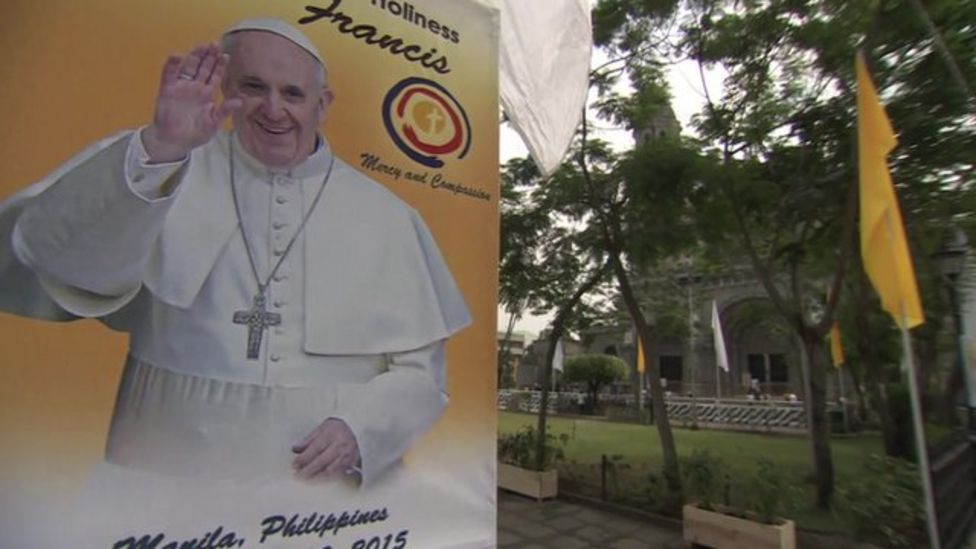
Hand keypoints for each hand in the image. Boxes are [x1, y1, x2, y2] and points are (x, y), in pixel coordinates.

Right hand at [143, 43, 241, 161]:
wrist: (175, 142)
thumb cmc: (195, 134)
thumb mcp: (213, 123)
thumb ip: (225, 111)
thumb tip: (240, 101)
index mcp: (207, 94)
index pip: (215, 76)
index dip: (220, 65)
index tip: (225, 55)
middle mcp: (195, 88)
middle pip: (202, 67)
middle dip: (209, 56)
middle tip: (214, 44)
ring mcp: (181, 87)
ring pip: (188, 67)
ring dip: (193, 56)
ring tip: (200, 46)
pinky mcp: (167, 91)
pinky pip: (169, 75)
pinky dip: (171, 65)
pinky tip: (177, 56)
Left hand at [291, 418, 360, 479]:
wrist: (357, 430)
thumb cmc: (338, 429)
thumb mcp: (322, 428)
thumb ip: (308, 439)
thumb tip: (295, 449)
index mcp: (332, 434)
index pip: (315, 448)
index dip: (303, 458)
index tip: (294, 465)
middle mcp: (340, 445)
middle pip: (322, 461)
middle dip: (308, 471)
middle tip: (297, 477)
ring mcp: (347, 456)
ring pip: (330, 471)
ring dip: (316, 478)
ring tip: (306, 481)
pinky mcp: (351, 465)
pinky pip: (338, 475)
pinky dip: (327, 480)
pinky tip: (319, 482)